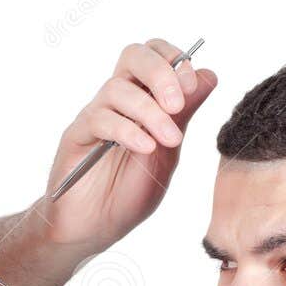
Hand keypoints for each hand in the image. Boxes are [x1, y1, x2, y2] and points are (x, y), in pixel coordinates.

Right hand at [41, 38, 217, 252]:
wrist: (94, 230)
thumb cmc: (127, 195)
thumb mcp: (167, 155)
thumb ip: (184, 117)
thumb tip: (209, 75)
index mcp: (142, 101)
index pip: (156, 55)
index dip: (176, 60)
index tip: (193, 87)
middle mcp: (117, 102)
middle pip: (134, 56)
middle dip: (161, 72)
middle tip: (177, 104)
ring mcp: (95, 117)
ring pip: (119, 89)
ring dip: (150, 112)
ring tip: (169, 140)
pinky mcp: (76, 136)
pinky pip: (100, 119)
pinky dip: (128, 130)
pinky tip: (145, 148)